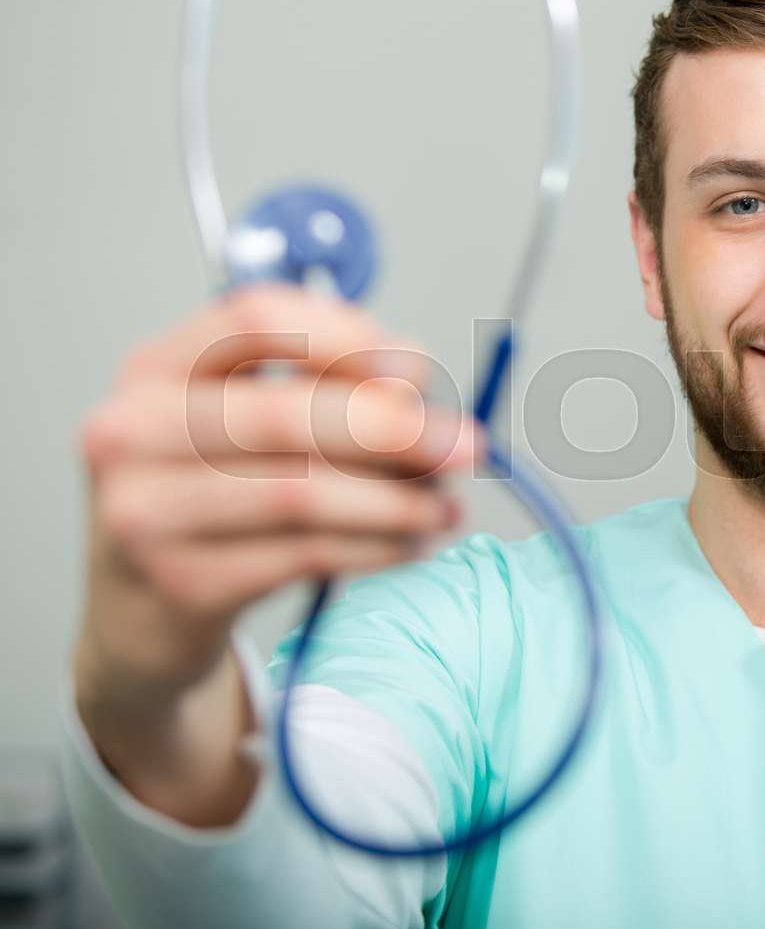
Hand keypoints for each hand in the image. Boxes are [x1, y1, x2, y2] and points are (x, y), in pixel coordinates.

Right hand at [76, 283, 476, 711]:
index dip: (350, 336)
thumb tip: (419, 392)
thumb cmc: (210, 496)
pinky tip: (409, 542)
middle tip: (465, 445)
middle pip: (285, 412)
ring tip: (445, 508)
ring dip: (397, 500)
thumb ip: (326, 391)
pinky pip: (306, 554)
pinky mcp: (182, 581)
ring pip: (302, 492)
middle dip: (396, 429)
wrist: (141, 609)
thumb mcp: (247, 423)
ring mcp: (148, 511)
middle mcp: (135, 430)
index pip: (255, 319)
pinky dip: (376, 546)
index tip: (419, 369)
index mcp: (157, 367)